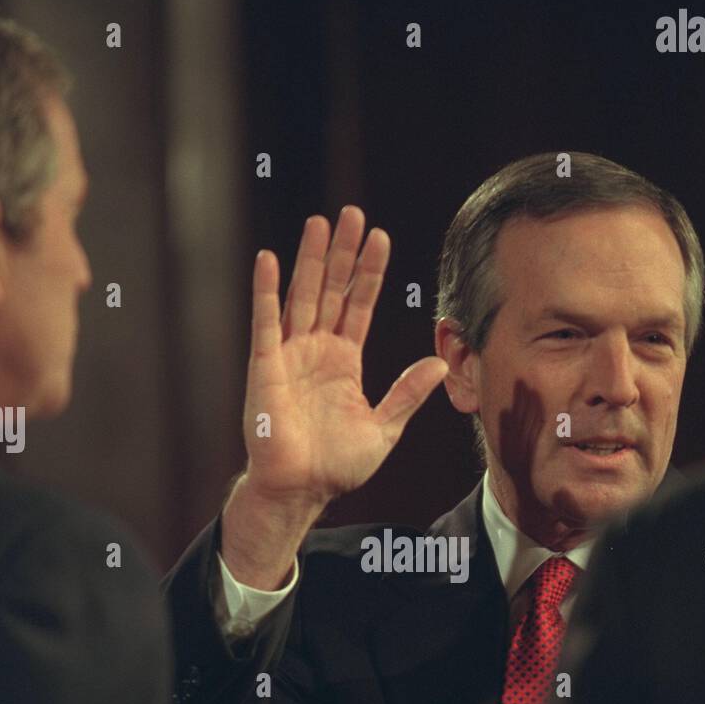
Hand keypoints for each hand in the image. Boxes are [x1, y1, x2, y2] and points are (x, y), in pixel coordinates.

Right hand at [242, 207, 447, 506]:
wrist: (302, 490)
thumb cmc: (336, 466)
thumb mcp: (384, 427)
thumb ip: (407, 393)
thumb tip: (439, 363)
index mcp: (343, 363)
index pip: (358, 305)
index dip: (368, 272)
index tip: (379, 238)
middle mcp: (316, 351)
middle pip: (331, 290)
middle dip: (342, 253)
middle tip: (352, 214)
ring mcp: (289, 356)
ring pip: (302, 296)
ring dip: (310, 259)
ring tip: (320, 223)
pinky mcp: (265, 367)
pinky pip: (265, 323)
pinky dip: (265, 291)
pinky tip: (268, 259)